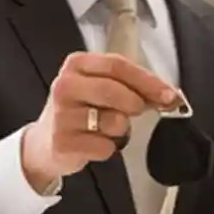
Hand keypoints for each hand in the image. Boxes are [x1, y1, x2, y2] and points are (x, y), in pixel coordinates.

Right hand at [21, 52, 180, 192]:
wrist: (45, 142)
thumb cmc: (79, 110)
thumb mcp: (97, 86)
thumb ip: (128, 84)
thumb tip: (166, 95)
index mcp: (76, 65)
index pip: (118, 65)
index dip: (147, 80)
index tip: (168, 94)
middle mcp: (65, 86)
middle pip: (114, 90)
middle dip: (135, 103)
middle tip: (137, 110)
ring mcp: (62, 115)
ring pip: (113, 121)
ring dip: (119, 128)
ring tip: (104, 127)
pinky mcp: (63, 142)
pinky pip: (105, 146)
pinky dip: (107, 148)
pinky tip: (93, 142)